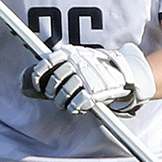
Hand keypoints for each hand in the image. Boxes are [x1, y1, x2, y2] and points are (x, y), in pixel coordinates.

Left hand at [21, 43, 155, 116]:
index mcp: (71, 53)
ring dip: (61, 102)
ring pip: (63, 94)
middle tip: (55, 95)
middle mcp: (76, 64)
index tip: (36, 84)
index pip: (46, 63)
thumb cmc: (99, 65)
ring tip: (65, 103)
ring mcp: (85, 78)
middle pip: (54, 80)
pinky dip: (74, 108)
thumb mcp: (81, 55)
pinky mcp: (93, 92)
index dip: (37, 76)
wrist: (125, 71)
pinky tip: (76, 107)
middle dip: (51, 91)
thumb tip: (41, 76)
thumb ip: (63, 62)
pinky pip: (76, 104)